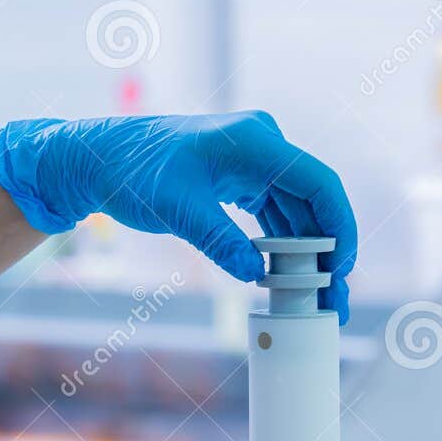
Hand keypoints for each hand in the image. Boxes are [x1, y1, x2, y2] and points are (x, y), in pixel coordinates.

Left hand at [0, 111, 358, 320]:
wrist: (100, 159)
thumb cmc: (133, 172)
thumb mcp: (177, 209)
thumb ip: (221, 240)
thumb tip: (256, 272)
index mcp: (255, 142)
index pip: (318, 183)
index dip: (339, 226)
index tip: (341, 267)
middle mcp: (262, 148)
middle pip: (314, 203)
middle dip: (327, 252)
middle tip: (333, 298)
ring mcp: (254, 163)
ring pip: (297, 213)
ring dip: (308, 255)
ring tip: (316, 298)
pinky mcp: (241, 180)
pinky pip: (275, 215)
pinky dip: (283, 246)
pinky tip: (287, 278)